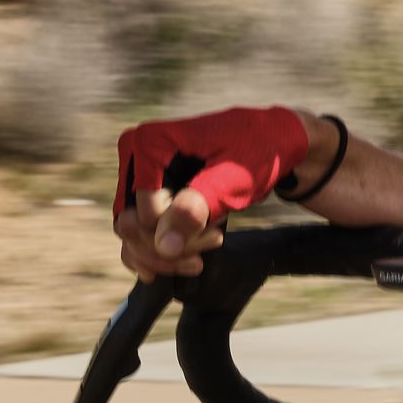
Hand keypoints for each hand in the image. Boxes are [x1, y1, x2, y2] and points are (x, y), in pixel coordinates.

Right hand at [111, 106, 310, 280]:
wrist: (271, 141)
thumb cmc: (256, 151)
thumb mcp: (233, 179)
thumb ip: (199, 207)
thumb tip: (164, 246)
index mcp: (149, 142)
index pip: (145, 214)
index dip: (179, 233)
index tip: (216, 236)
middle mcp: (134, 156)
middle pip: (131, 226)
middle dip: (170, 249)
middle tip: (214, 243)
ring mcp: (136, 175)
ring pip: (131, 235)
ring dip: (167, 255)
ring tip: (204, 255)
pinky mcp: (144, 191)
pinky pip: (135, 233)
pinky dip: (158, 253)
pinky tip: (190, 260)